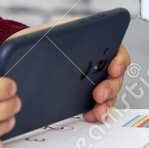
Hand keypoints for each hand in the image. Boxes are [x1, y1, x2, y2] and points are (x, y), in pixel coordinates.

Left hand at [14, 22, 130, 123]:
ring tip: (98, 111)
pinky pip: (97, 106)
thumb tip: (51, 40)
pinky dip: (96, 112)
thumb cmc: (40, 40)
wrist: (28, 56)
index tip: (114, 67)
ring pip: (109, 94)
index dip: (119, 60)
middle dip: (111, 87)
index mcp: (94, 43)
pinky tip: (88, 115)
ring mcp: (94, 81)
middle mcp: (99, 63)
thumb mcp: (45, 32)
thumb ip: (53, 35)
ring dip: (106, 104)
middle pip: (115, 76)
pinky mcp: (86, 97)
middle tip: (99, 94)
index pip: (116, 50)